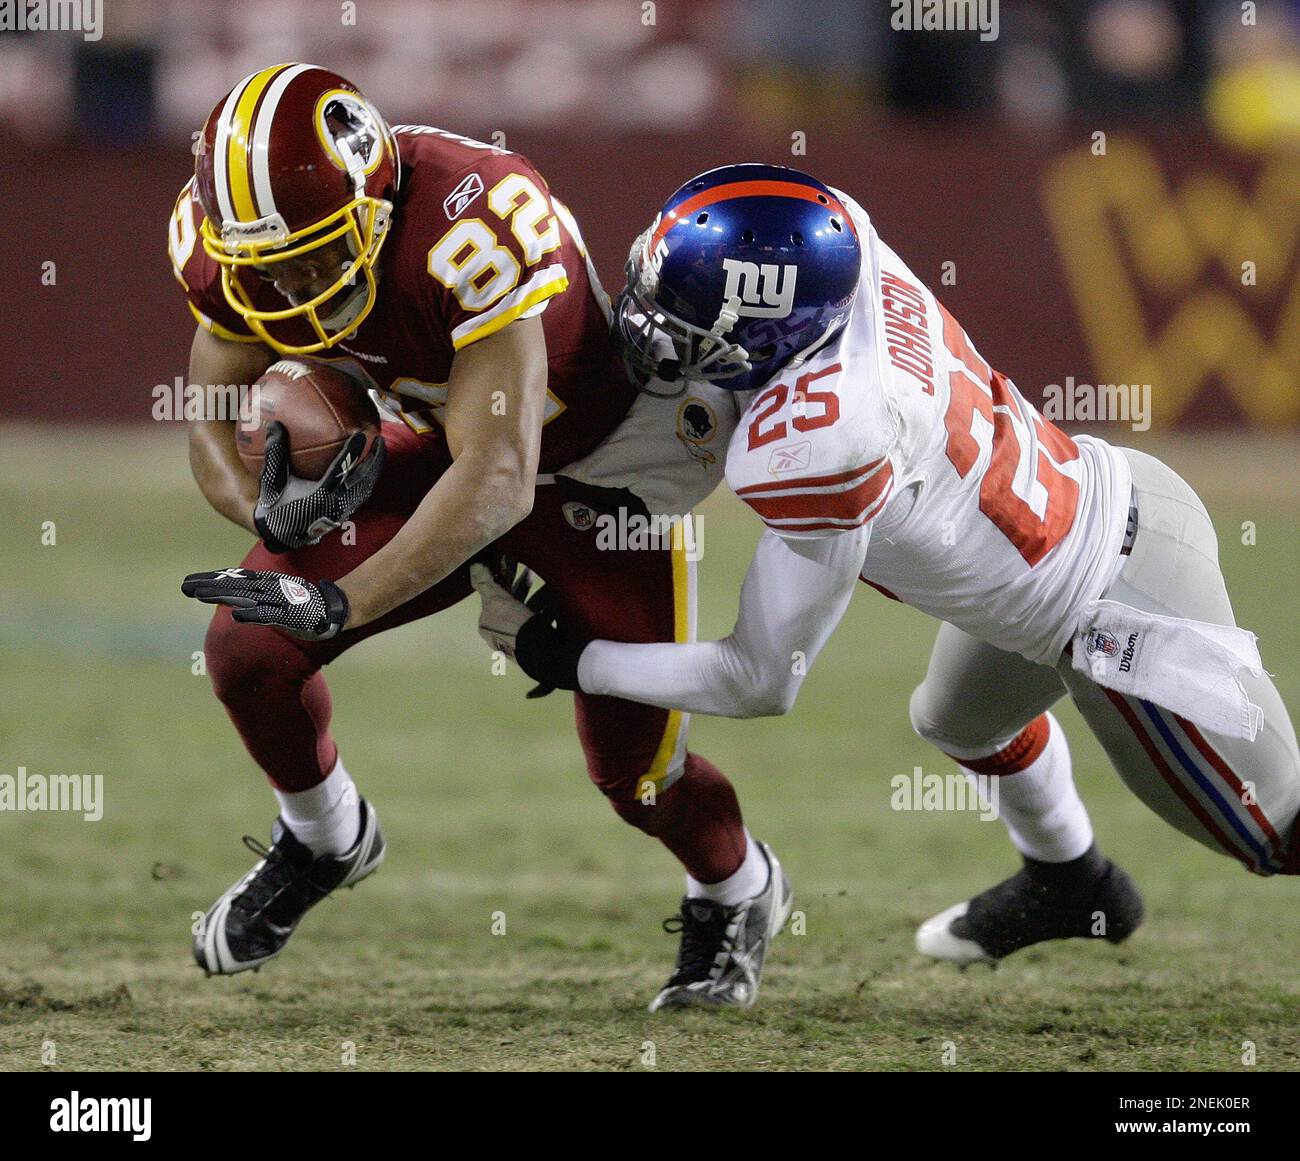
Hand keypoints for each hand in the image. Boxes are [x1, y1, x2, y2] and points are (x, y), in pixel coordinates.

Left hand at [182, 567, 348, 639]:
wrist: (337, 609)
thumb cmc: (306, 603)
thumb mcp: (279, 597)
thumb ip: (259, 597)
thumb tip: (236, 602)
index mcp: (267, 584)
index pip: (235, 581)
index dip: (213, 580)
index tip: (191, 583)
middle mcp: (270, 589)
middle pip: (235, 587)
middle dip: (210, 587)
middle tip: (185, 587)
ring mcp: (280, 601)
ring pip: (247, 597)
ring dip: (224, 596)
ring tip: (202, 596)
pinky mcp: (290, 615)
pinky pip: (269, 614)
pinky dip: (253, 613)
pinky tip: (236, 614)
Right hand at [254, 422, 385, 553]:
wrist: (280, 535)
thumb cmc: (275, 505)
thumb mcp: (272, 479)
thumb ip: (275, 453)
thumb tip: (275, 424)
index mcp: (319, 496)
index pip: (341, 471)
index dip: (352, 452)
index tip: (361, 435)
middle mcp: (335, 505)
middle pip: (362, 480)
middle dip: (374, 459)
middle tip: (380, 439)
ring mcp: (343, 510)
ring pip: (366, 487)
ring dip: (374, 468)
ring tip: (379, 449)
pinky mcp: (345, 513)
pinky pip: (362, 493)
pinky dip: (369, 478)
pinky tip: (370, 466)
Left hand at [469, 561, 587, 693]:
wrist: (539, 652)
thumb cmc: (513, 624)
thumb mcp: (496, 600)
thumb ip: (484, 583)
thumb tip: (474, 565)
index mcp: (486, 626)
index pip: (492, 599)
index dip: (503, 582)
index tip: (515, 568)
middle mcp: (498, 635)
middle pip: (510, 605)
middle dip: (522, 588)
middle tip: (533, 573)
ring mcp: (517, 641)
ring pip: (527, 612)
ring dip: (537, 596)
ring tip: (550, 585)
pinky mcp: (535, 644)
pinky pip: (539, 621)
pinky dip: (546, 610)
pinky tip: (556, 601)